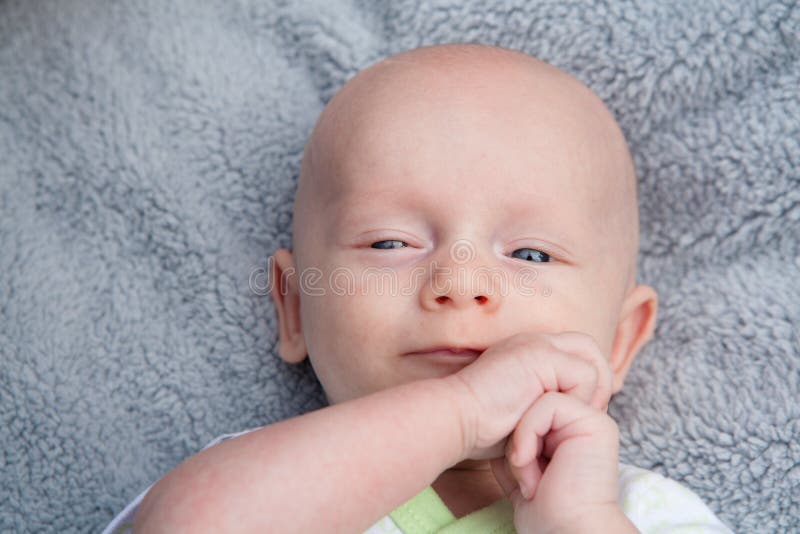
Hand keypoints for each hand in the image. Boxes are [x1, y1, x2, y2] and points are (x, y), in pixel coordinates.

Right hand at [444, 331, 613, 460]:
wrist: (456, 418)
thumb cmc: (478, 426)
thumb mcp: (518, 410)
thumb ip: (540, 404)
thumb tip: (564, 418)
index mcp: (524, 351)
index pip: (572, 352)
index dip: (585, 380)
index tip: (581, 412)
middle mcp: (532, 341)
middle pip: (587, 346)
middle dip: (598, 379)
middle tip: (592, 411)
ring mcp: (536, 344)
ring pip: (590, 358)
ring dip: (590, 391)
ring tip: (577, 415)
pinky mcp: (541, 355)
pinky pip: (583, 373)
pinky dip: (580, 398)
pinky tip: (560, 415)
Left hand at [490, 392, 635, 533]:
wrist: (568, 532)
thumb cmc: (547, 514)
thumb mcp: (522, 473)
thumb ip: (516, 450)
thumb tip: (496, 429)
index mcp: (570, 437)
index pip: (529, 414)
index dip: (516, 439)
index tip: (520, 474)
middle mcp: (583, 425)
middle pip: (531, 407)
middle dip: (517, 440)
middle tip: (524, 477)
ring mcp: (592, 421)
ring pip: (537, 402)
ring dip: (522, 440)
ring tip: (528, 475)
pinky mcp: (594, 422)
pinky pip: (547, 404)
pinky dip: (528, 432)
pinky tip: (528, 462)